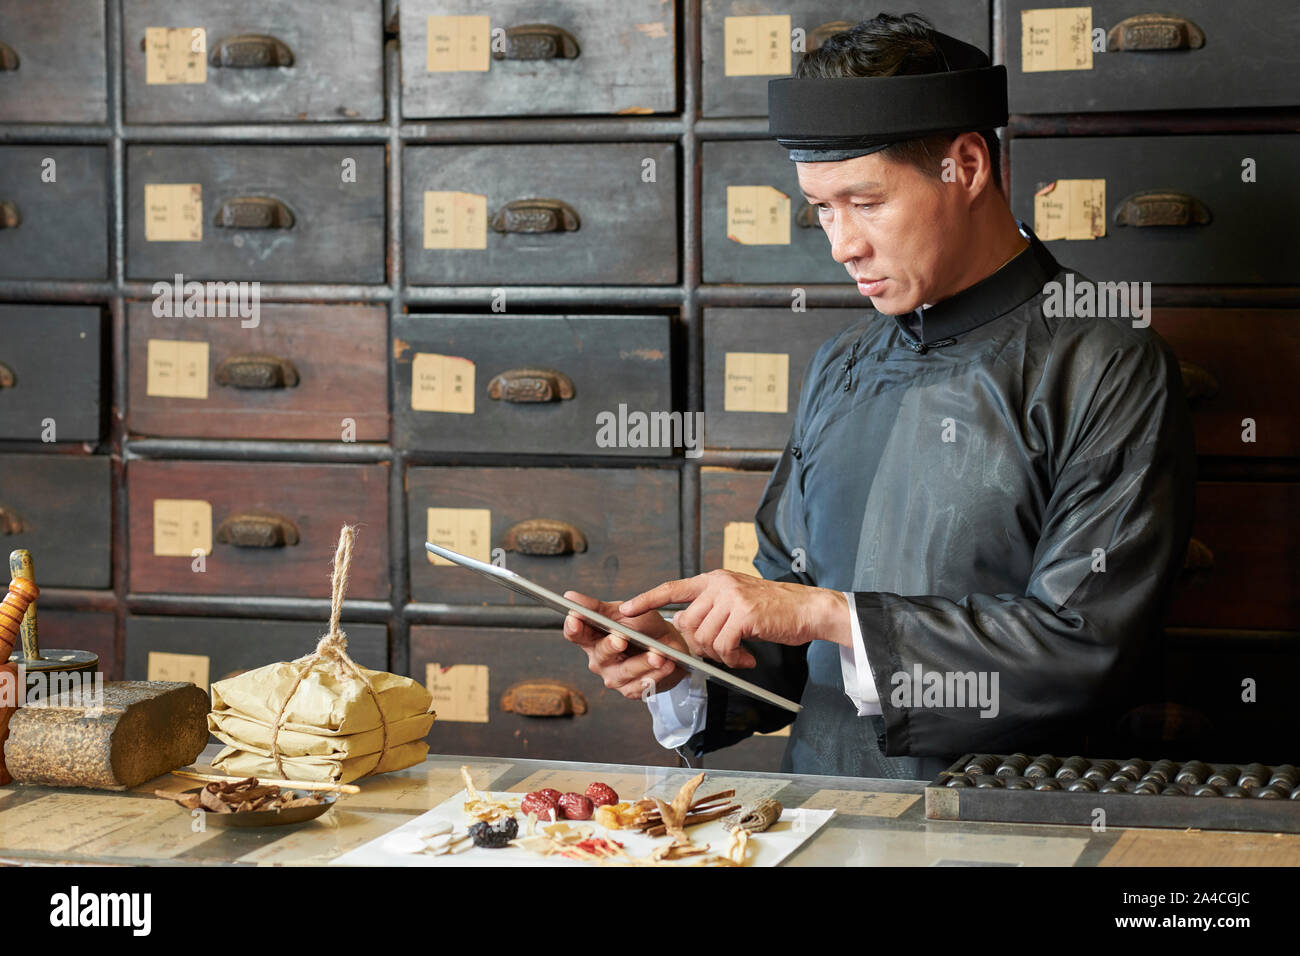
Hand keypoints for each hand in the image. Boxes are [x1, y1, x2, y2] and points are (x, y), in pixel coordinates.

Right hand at [562, 590, 692, 700]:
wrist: (670, 646)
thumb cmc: (643, 627)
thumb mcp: (622, 612)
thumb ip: (597, 607)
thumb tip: (570, 596)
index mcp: (592, 638)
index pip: (575, 633)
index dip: (573, 627)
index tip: (575, 617)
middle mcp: (599, 660)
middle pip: (600, 654)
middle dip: (611, 646)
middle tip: (620, 639)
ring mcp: (614, 677)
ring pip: (625, 672)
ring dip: (642, 663)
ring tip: (657, 655)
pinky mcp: (632, 690)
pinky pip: (642, 685)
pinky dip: (656, 674)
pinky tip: (667, 665)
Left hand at [618, 570, 850, 669]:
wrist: (809, 609)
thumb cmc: (774, 611)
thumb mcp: (737, 602)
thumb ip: (711, 609)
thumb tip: (685, 624)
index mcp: (714, 579)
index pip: (672, 587)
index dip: (647, 599)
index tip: (626, 609)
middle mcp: (719, 584)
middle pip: (688, 623)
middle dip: (700, 646)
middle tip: (723, 653)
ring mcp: (731, 597)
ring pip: (704, 638)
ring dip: (720, 655)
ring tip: (739, 656)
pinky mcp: (744, 614)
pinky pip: (723, 646)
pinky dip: (732, 660)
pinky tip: (747, 659)